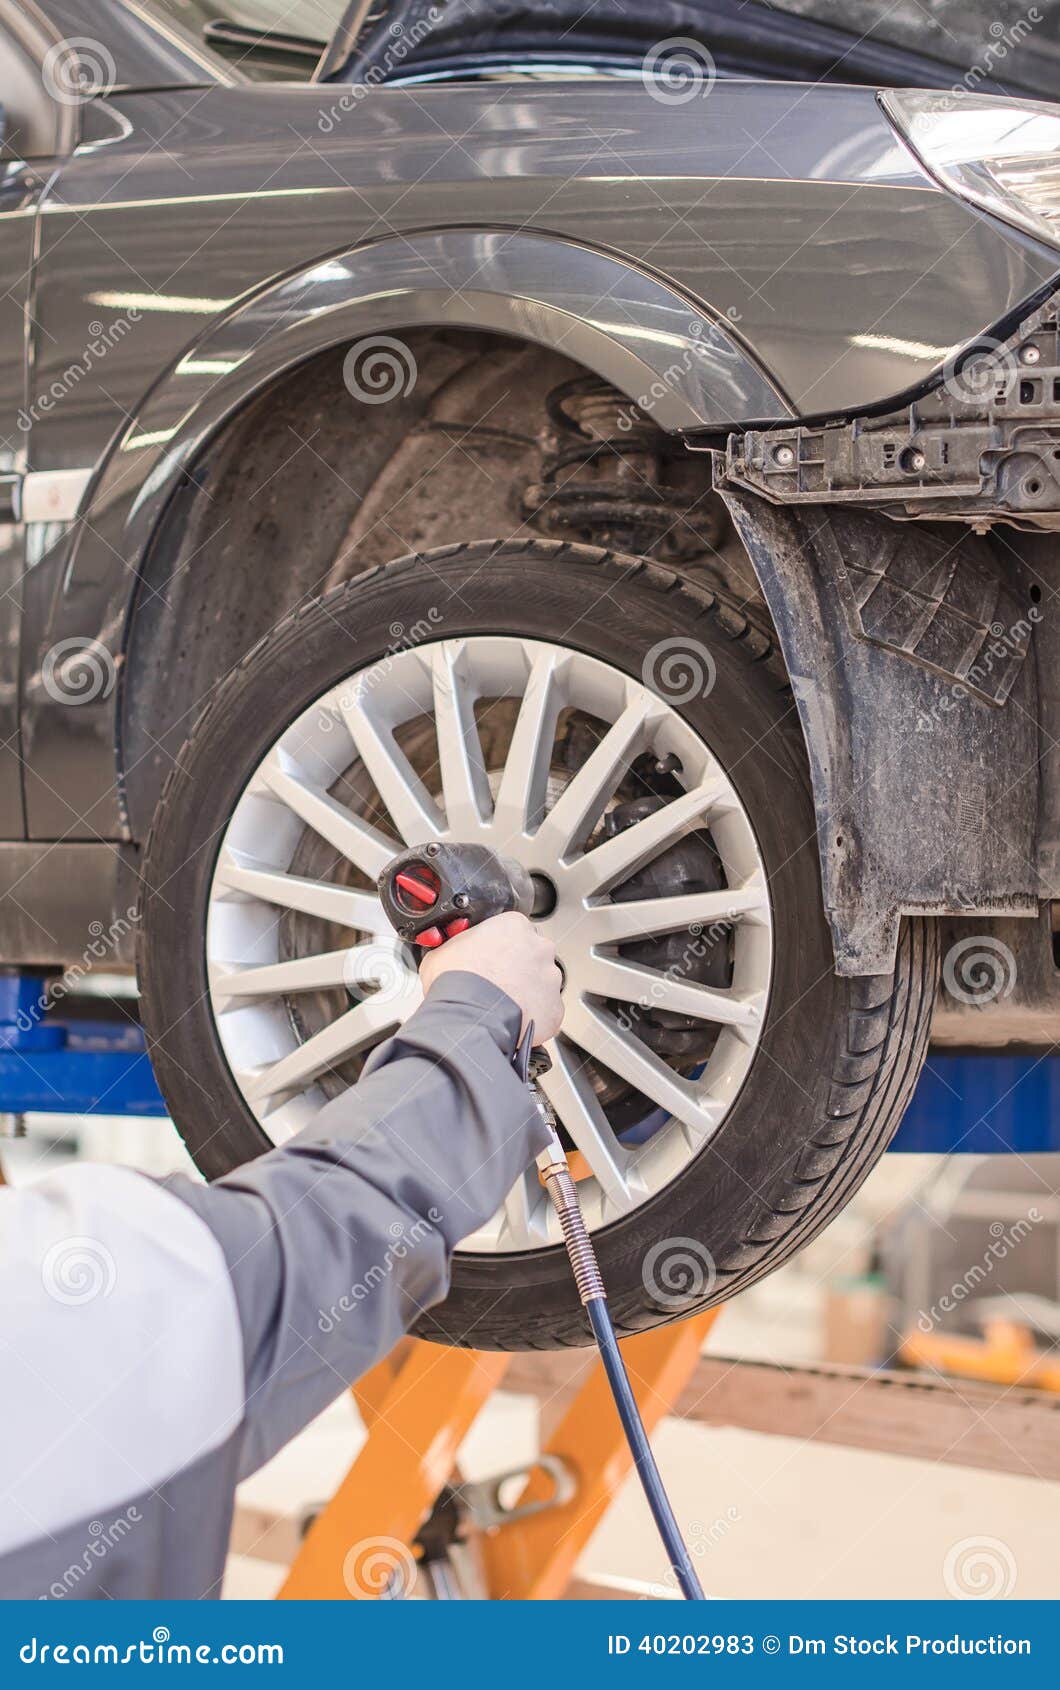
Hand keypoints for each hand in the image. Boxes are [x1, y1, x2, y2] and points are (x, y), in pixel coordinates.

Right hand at [418, 912, 563, 1042]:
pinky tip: (513, 1020)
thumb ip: (456, 944)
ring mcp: (550, 978)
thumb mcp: (442, 951)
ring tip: (501, 1005)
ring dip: (526, 992)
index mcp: (514, 926)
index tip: (490, 959)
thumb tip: (450, 950)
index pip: (513, 931)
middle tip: (495, 983)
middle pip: (532, 955)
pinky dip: (533, 1016)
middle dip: (517, 968)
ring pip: (541, 984)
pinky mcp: (555, 1008)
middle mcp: (539, 948)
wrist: (469, 1020)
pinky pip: (546, 1011)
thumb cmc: (457, 983)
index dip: (499, 947)